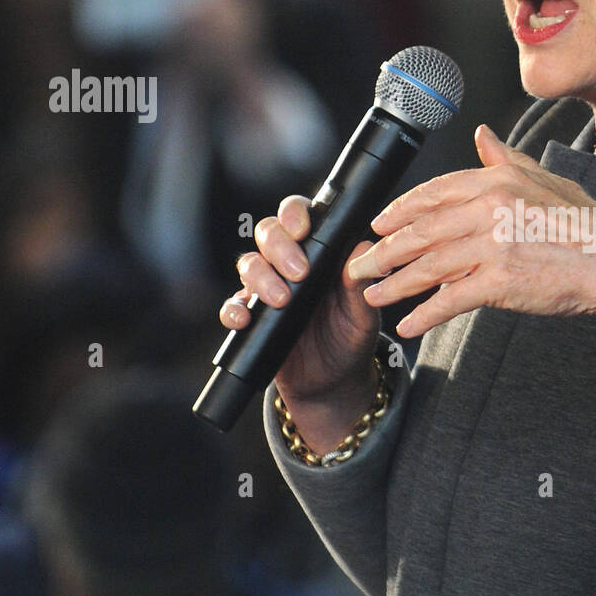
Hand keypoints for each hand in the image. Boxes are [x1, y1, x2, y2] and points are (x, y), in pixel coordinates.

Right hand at [219, 195, 380, 447]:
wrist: (334, 381)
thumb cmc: (351, 336)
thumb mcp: (364, 314)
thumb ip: (361, 285)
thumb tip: (363, 249)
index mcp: (319, 251)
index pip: (300, 217)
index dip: (295, 214)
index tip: (303, 229)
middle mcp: (288, 263)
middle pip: (268, 233)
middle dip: (279, 247)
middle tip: (299, 272)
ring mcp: (266, 288)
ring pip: (248, 264)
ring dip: (260, 277)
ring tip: (281, 300)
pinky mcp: (251, 317)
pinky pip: (231, 305)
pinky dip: (233, 310)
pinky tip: (245, 319)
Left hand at [347, 125, 595, 363]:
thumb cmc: (589, 225)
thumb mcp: (546, 180)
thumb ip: (506, 159)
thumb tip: (482, 134)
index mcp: (498, 180)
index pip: (434, 192)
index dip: (400, 211)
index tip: (378, 225)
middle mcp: (491, 207)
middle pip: (421, 230)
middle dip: (384, 250)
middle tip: (358, 265)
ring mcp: (494, 243)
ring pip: (428, 265)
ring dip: (394, 283)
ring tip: (373, 295)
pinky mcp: (501, 280)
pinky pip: (450, 299)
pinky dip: (424, 314)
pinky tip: (408, 325)